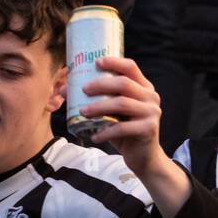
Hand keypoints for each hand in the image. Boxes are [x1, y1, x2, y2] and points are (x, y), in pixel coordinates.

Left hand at [78, 56, 166, 175]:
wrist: (144, 156)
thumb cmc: (125, 130)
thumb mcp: (114, 112)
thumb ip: (100, 100)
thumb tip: (66, 90)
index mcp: (144, 87)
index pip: (131, 67)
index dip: (114, 62)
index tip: (95, 62)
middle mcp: (150, 96)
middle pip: (124, 83)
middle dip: (101, 84)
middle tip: (82, 89)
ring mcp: (151, 112)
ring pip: (122, 103)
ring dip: (99, 106)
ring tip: (82, 112)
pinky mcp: (148, 128)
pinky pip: (123, 128)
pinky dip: (105, 132)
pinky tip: (94, 136)